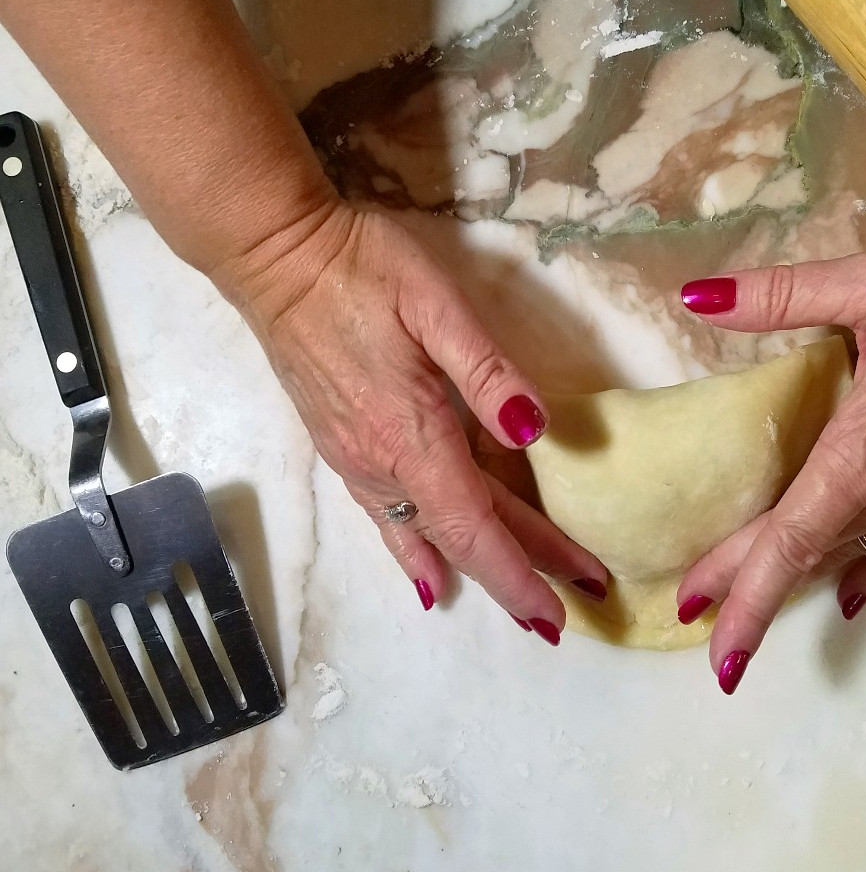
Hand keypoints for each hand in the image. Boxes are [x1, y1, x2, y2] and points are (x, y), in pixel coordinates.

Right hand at [223, 201, 607, 641]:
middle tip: (582, 596)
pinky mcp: (343, 449)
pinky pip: (390, 519)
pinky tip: (429, 580)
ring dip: (484, 563)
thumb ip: (486, 372)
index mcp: (412, 436)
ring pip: (432, 530)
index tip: (555, 614)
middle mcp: (382, 465)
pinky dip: (419, 554)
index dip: (519, 572)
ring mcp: (358, 461)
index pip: (475, 526)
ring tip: (532, 592)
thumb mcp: (437, 305)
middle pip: (463, 536)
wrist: (276, 257)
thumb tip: (535, 432)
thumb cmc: (364, 270)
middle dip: (524, 572)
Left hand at [675, 236, 865, 692]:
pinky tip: (851, 596)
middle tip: (697, 620)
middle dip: (749, 594)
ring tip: (753, 602)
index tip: (700, 627)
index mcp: (863, 454)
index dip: (741, 589)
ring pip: (856, 558)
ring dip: (802, 582)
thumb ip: (780, 294)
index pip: (787, 541)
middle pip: (810, 558)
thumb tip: (695, 296)